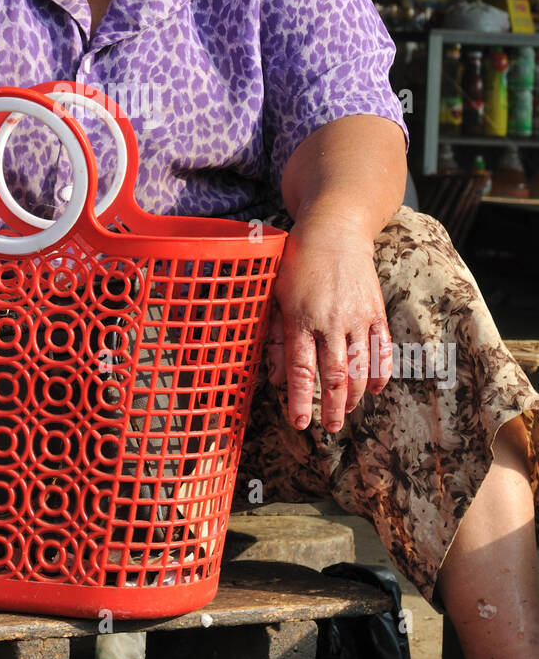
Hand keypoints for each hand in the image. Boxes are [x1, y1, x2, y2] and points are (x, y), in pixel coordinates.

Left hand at [267, 218, 391, 432]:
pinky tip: (374, 390)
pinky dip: (380, 373)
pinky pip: (383, 349)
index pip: (301, 369)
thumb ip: (277, 337)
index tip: (300, 423)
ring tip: (347, 413)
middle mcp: (331, 321)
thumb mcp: (277, 295)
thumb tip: (275, 378)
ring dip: (355, 396)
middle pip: (335, 375)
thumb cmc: (298, 263)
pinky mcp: (376, 312)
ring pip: (360, 368)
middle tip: (330, 428)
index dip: (300, 399)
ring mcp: (357, 317)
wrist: (335, 231)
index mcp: (301, 318)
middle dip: (333, 407)